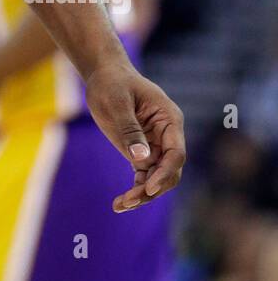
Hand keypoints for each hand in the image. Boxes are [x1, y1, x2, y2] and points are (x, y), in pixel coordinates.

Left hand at [84, 61, 185, 211]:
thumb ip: (129, 129)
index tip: (148, 187)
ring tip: (120, 205)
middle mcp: (167, 136)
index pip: (176, 153)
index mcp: (169, 120)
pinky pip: (143, 176)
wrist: (103, 74)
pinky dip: (135, 190)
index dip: (165, 173)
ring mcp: (156, 145)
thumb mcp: (117, 102)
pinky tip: (119, 203)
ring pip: (157, 178)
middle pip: (169, 171)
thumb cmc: (112, 83)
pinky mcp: (141, 152)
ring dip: (143, 194)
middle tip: (128, 201)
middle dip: (152, 189)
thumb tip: (141, 159)